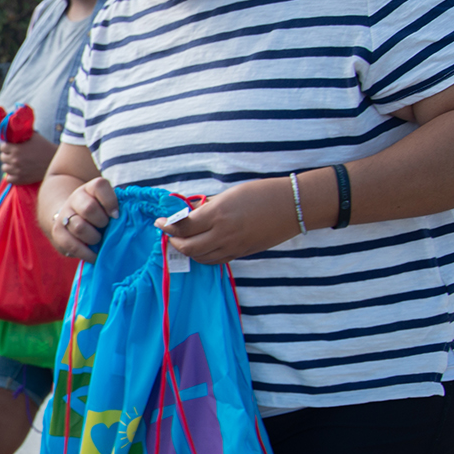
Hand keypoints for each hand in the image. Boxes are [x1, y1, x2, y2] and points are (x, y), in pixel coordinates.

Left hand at [0, 132, 57, 184]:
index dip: (5, 146)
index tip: (9, 146)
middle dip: (7, 155)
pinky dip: (12, 176)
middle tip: (13, 154)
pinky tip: (17, 172)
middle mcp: (15, 160)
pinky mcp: (21, 179)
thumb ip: (21, 134)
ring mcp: (17, 171)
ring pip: (4, 168)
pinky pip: (9, 179)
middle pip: (2, 157)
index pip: (2, 147)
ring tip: (15, 163)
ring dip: (9, 165)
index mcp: (16, 149)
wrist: (54, 161)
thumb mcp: (33, 137)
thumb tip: (12, 131)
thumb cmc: (44, 147)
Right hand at [50, 178, 118, 260]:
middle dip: (101, 222)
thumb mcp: (106, 204)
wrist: (70, 216)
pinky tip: (94, 256)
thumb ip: (116, 207)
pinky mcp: (58, 232)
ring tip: (98, 240)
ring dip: (93, 238)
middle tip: (105, 227)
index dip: (110, 201)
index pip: (99, 186)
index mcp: (89, 189)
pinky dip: (86, 253)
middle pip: (88, 208)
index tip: (116, 215)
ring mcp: (64, 215)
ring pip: (79, 227)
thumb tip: (125, 218)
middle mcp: (75, 199)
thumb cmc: (97, 213)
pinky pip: (71, 245)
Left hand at [157, 178, 300, 263]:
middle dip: (174, 242)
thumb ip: (209, 207)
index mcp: (218, 214)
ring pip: (201, 258)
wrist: (293, 206)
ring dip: (188, 251)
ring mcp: (234, 246)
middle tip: (170, 235)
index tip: (160, 222)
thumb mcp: (231, 194)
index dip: (167, 226)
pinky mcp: (243, 253)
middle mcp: (223, 233)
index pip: (183, 227)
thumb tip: (192, 214)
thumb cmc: (263, 193)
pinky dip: (204, 257)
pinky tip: (202, 248)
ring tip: (184, 242)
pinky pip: (217, 261)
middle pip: (188, 247)